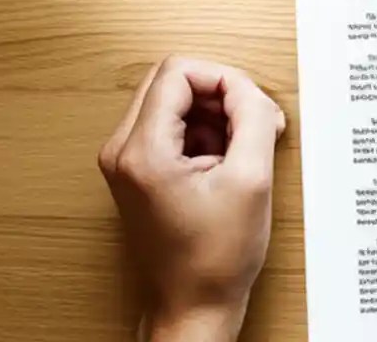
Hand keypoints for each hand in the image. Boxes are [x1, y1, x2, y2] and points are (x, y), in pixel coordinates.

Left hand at [98, 56, 286, 341]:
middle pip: (173, 81)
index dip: (226, 79)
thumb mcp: (251, 179)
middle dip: (221, 93)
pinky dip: (206, 133)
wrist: (194, 305)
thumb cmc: (216, 258)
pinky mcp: (139, 171)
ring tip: (246, 147)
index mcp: (142, 151)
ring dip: (216, 114)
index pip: (179, 71)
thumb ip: (253, 118)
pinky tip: (229, 161)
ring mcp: (127, 161)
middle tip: (254, 123)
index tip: (253, 107)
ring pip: (175, 101)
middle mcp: (123, 150)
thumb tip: (248, 89)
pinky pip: (173, 126)